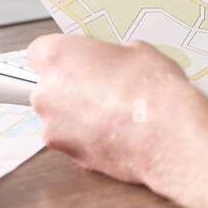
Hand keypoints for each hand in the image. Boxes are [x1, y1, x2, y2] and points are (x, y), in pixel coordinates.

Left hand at [27, 34, 207, 185]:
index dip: (63, 57)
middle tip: (102, 86)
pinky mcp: (68, 156)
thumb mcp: (138, 51)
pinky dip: (88, 138)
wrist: (168, 135)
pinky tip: (115, 132)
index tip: (78, 61)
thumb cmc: (153, 89)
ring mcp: (53, 127)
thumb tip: (116, 62)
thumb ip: (112, 55)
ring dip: (78, 115)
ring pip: (59, 116)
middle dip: (70, 87)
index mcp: (57, 56)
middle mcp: (46, 92)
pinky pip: (72, 140)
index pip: (40, 52)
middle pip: (47, 86)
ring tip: (113, 112)